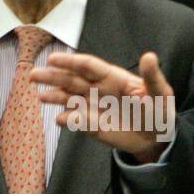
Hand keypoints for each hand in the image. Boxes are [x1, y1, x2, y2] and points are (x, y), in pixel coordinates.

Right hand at [30, 51, 173, 163]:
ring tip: (40, 97)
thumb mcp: (160, 93)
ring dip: (54, 97)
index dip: (70, 61)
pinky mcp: (91, 126)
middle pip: (71, 80)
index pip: (88, 66)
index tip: (52, 59)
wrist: (156, 138)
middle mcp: (98, 90)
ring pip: (68, 98)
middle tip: (32, 75)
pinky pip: (76, 121)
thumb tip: (150, 56)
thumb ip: (152, 76)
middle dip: (52, 77)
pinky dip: (67, 120)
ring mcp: (93, 107)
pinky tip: (60, 120)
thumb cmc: (159, 111)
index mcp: (112, 77)